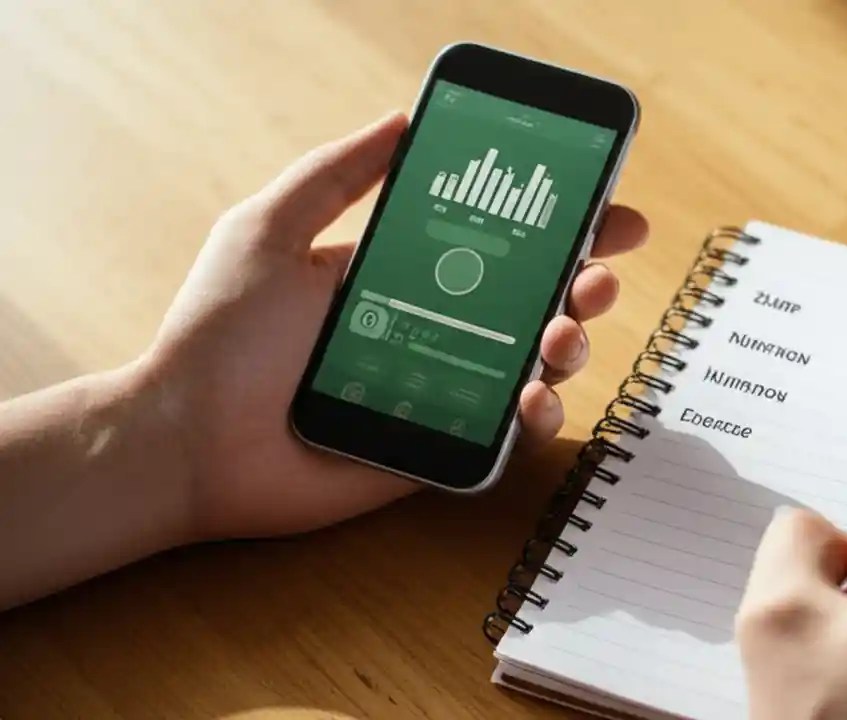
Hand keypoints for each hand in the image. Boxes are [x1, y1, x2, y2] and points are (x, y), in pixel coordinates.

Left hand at [143, 113, 647, 540]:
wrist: (188, 441)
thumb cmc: (220, 336)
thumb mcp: (269, 230)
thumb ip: (334, 174)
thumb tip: (401, 120)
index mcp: (403, 275)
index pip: (498, 244)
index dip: (558, 227)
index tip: (604, 209)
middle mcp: (435, 330)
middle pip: (534, 303)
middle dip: (584, 282)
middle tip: (599, 274)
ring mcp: (444, 392)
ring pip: (537, 366)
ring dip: (571, 343)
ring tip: (562, 334)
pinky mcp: (441, 451)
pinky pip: (510, 436)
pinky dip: (540, 416)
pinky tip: (532, 397)